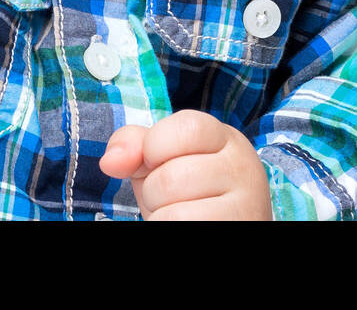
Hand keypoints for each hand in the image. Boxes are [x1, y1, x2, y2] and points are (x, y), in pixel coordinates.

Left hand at [99, 109, 272, 219]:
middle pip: (171, 177)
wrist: (217, 223)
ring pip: (174, 213)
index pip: (186, 127)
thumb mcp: (158, 159)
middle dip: (153, 192)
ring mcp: (246, 206)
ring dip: (161, 217)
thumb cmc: (184, 191)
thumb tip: (109, 162)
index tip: (155, 159)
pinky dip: (166, 229)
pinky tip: (187, 225)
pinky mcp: (240, 227)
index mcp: (225, 138)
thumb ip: (133, 145)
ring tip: (180, 214)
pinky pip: (180, 229)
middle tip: (171, 198)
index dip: (155, 146)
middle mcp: (243, 168)